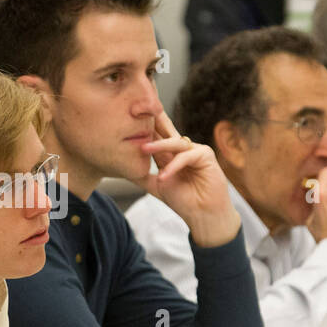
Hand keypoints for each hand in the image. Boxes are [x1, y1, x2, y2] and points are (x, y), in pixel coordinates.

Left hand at [136, 111, 240, 247]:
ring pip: (175, 143)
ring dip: (159, 145)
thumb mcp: (156, 185)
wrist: (202, 215)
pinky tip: (163, 176)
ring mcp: (194, 150)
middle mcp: (182, 149)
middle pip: (166, 131)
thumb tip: (121, 169)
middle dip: (153, 123)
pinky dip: (174, 166)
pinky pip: (186, 156)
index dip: (144, 129)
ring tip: (144, 149)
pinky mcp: (205, 155)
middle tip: (138, 111)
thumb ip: (142, 176)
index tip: (127, 120)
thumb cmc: (183, 201)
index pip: (156, 136)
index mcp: (171, 153)